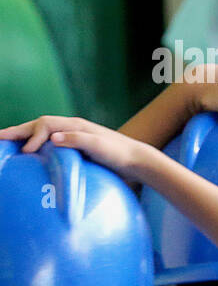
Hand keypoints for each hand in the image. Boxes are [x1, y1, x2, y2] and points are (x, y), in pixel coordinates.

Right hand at [0, 115, 152, 177]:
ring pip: (42, 133)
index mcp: (74, 125)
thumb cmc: (119, 153)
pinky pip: (49, 143)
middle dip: (17, 131)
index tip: (25, 151)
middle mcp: (71, 128)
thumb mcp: (99, 146)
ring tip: (6, 143)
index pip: (44, 125)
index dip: (32, 136)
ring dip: (24, 136)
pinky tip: (29, 155)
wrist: (137, 161)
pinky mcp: (75, 148)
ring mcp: (73, 137)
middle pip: (38, 125)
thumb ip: (78, 140)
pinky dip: (36, 145)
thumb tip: (52, 137)